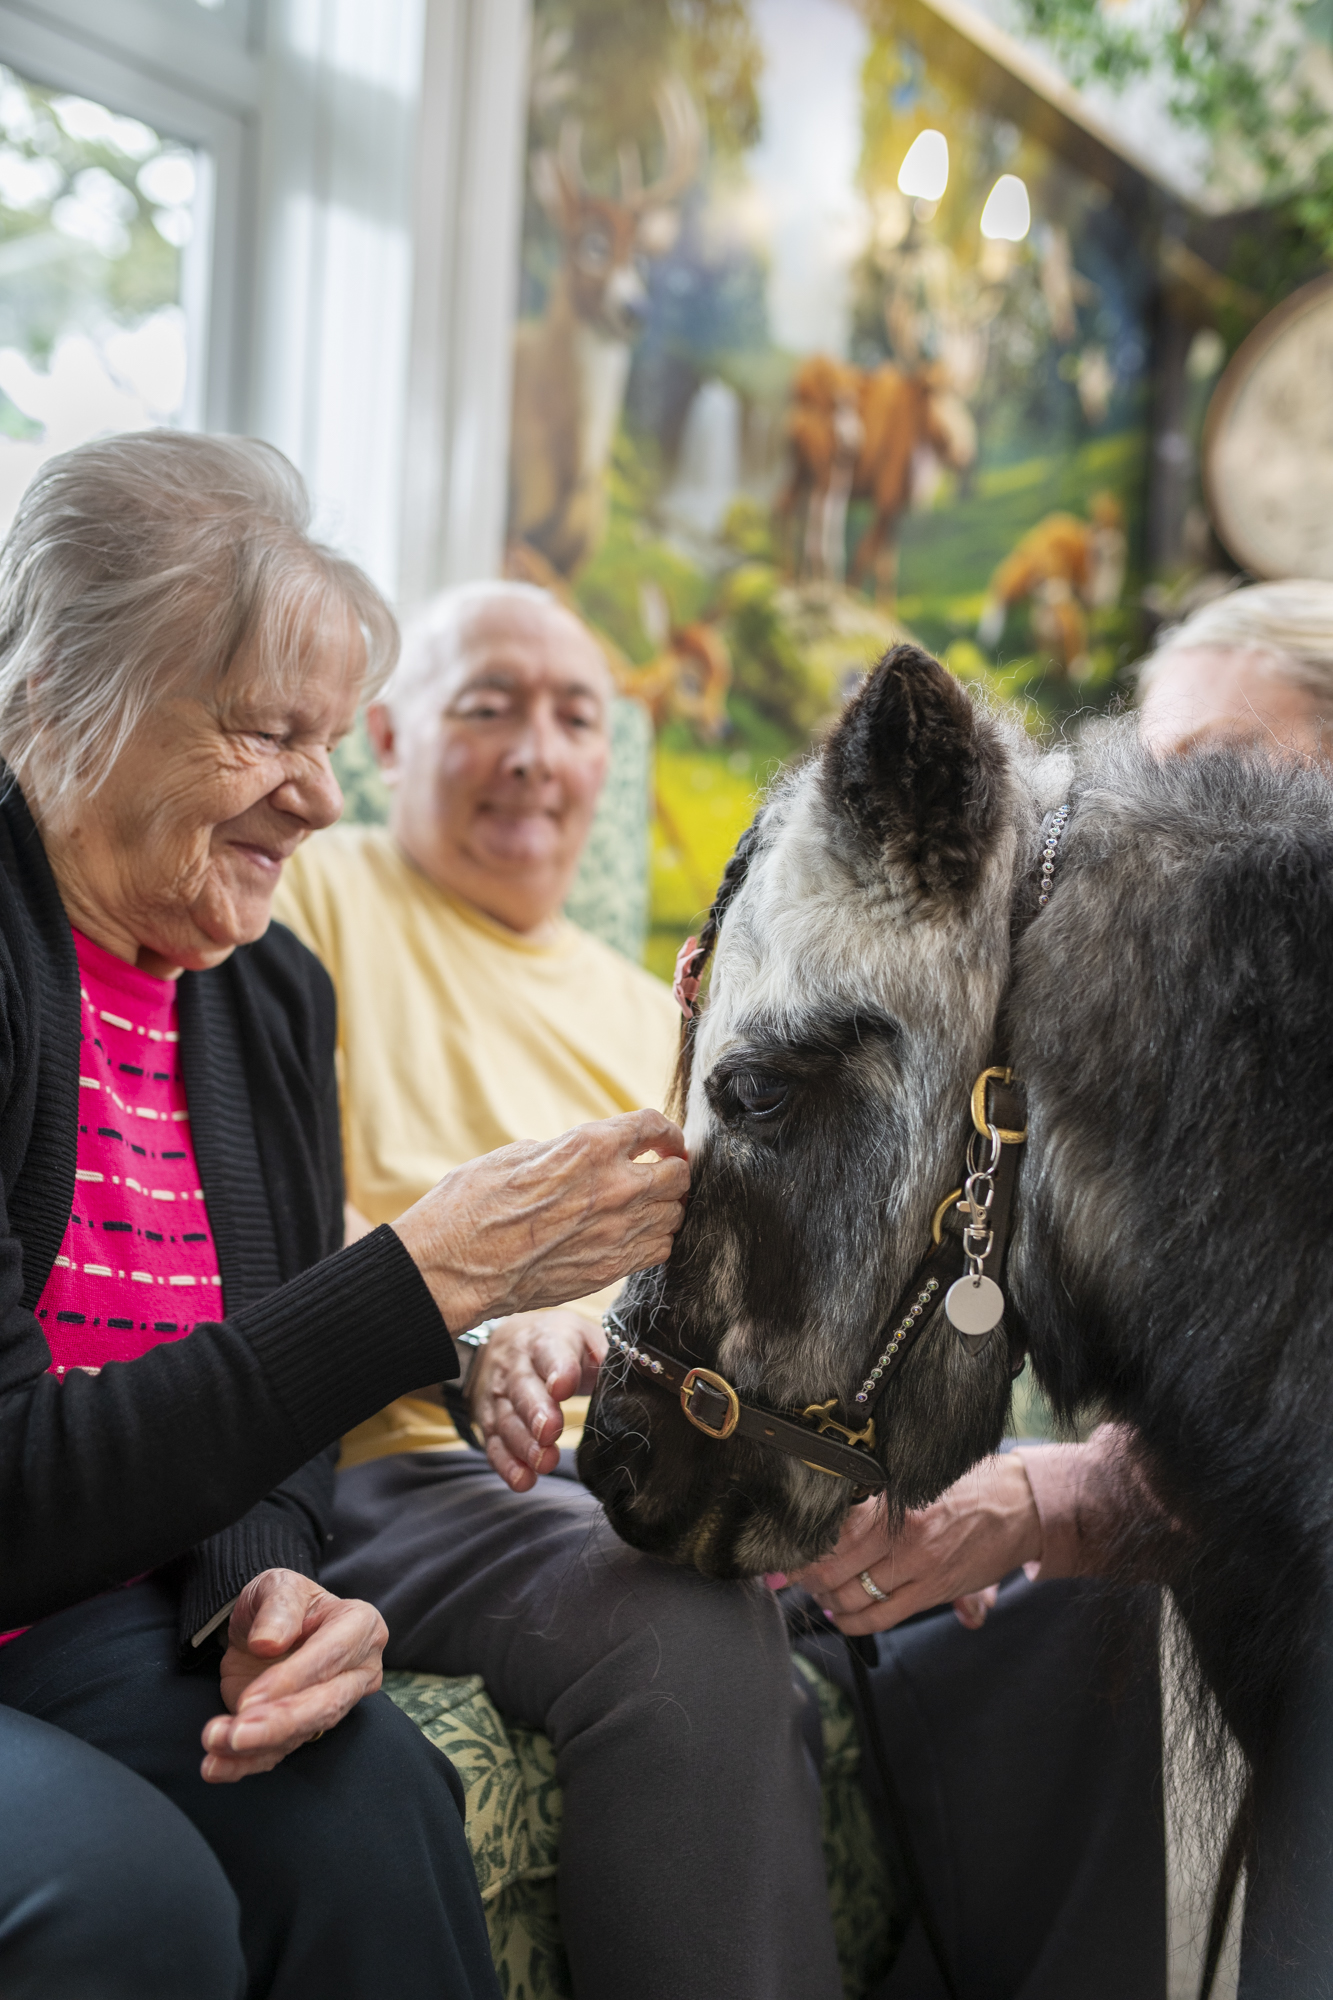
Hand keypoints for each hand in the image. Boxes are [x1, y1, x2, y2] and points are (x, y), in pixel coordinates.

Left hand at [199, 1569, 386, 1782]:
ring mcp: (332, 1704)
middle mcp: (357, 1670)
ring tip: (215, 1742)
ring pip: (301, 1734)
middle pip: (325, 1704)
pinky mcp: (303, 1730)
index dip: (293, 1679)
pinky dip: (244, 1763)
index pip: (331, 1656)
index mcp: (360, 1625)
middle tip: (237, 1734)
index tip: (252, 1699)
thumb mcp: (276, 1586)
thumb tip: (269, 1643)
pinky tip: (215, 1765)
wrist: (264, 1629)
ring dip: (255, 1746)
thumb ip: (277, 1608)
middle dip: (280, 1724)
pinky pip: (278, 1752)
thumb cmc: (280, 1602)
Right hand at [392, 1109, 688, 1332]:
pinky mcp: (610, 1270)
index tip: (662, 1139)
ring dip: (665, 1206)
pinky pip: (659, 1249)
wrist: (452, 1269)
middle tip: (659, 1170)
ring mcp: (617, 1233)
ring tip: (646, 1205)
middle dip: (671, 1168)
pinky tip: (635, 1236)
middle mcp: (614, 1188)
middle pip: (677, 1174)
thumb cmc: (470, 1207)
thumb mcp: (516, 1155)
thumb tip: (585, 1155)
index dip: (662, 1131)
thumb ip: (565, 1152)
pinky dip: (655, 1240)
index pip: (652, 1125)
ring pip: (675, 1214)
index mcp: (589, 1147)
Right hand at [469, 1308, 603, 1491]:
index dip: (558, 1368)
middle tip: (550, 1432)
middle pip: (522, 1387)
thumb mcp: (584, 1338)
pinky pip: (494, 1443)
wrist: (508, 1344)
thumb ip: (607, 1354)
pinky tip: (524, 1480)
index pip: (550, 1350)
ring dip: (524, 1443)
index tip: (564, 1386)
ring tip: (543, 1461)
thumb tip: (645, 1370)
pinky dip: (507, 1464)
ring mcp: (499, 1393)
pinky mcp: (488, 1420)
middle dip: (536, 1411)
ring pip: (507, 1418)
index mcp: (546, 1338)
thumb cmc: (560, 1345)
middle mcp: (516, 1364)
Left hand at [791, 1453, 1042, 1635]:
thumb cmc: (964, 1487)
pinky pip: (880, 1616)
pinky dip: (853, 1622)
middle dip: (807, 1577)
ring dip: (828, 1600)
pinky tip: (842, 1617)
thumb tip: (826, 1520)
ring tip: (820, 1596)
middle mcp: (900, 1532)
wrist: (1019, 1505)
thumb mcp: (915, 1481)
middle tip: (795, 1579)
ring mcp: (917, 1565)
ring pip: (852, 1593)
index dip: (801, 1546)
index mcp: (892, 1498)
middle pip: (833, 1564)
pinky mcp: (933, 1591)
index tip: (782, 1553)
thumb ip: (872, 1503)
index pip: (832, 1527)